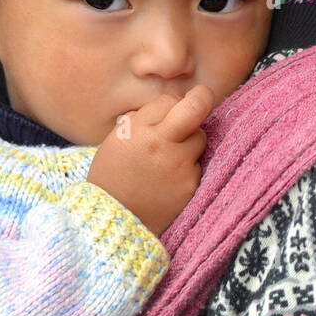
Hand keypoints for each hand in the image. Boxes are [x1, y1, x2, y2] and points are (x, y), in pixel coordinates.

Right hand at [86, 85, 217, 236]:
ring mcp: (179, 165)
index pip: (169, 100)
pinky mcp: (190, 185)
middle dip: (202, 98)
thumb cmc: (113, 176)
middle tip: (203, 96)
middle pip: (197, 108)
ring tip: (169, 157)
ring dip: (191, 141)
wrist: (112, 219)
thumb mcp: (116, 140)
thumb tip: (170, 102)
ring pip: (200, 137)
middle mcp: (161, 144)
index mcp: (138, 130)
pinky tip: (171, 178)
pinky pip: (199, 165)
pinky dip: (189, 167)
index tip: (172, 108)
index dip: (171, 103)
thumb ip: (141, 119)